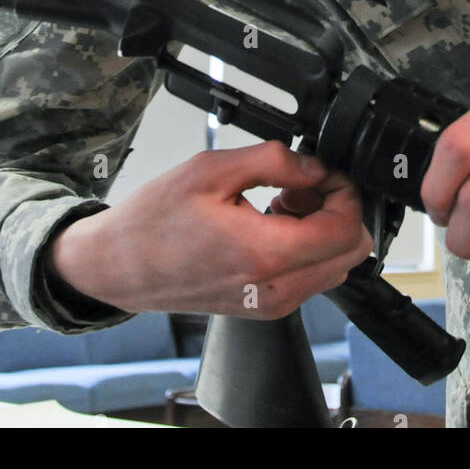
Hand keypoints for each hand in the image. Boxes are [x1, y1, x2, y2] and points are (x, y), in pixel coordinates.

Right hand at [48, 140, 372, 318]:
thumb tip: (316, 165)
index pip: (346, 229)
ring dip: (322, 229)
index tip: (325, 172)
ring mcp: (272, 303)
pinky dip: (305, 247)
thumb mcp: (212, 170)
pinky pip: (310, 277)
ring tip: (282, 202)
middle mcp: (275, 288)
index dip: (346, 192)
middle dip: (337, 210)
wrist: (119, 267)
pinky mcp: (264, 306)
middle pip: (350, 251)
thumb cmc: (153, 222)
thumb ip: (274, 161)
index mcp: (264, 254)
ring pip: (334, 265)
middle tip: (303, 185)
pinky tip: (271, 222)